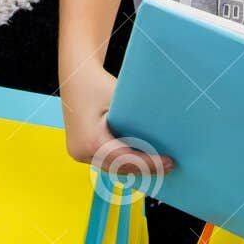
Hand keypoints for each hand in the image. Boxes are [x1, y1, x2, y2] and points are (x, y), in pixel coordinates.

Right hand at [61, 59, 174, 176]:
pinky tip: (140, 160)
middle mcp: (81, 151)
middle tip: (169, 166)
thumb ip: (138, 120)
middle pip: (119, 168)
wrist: (74, 75)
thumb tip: (165, 136)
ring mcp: (78, 153)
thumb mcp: (120, 100)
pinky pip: (105, 162)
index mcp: (91, 140)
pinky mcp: (79, 151)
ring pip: (112, 168)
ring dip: (134, 168)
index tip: (168, 162)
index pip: (126, 159)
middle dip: (145, 168)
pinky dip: (122, 162)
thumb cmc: (98, 83)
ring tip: (158, 165)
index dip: (149, 163)